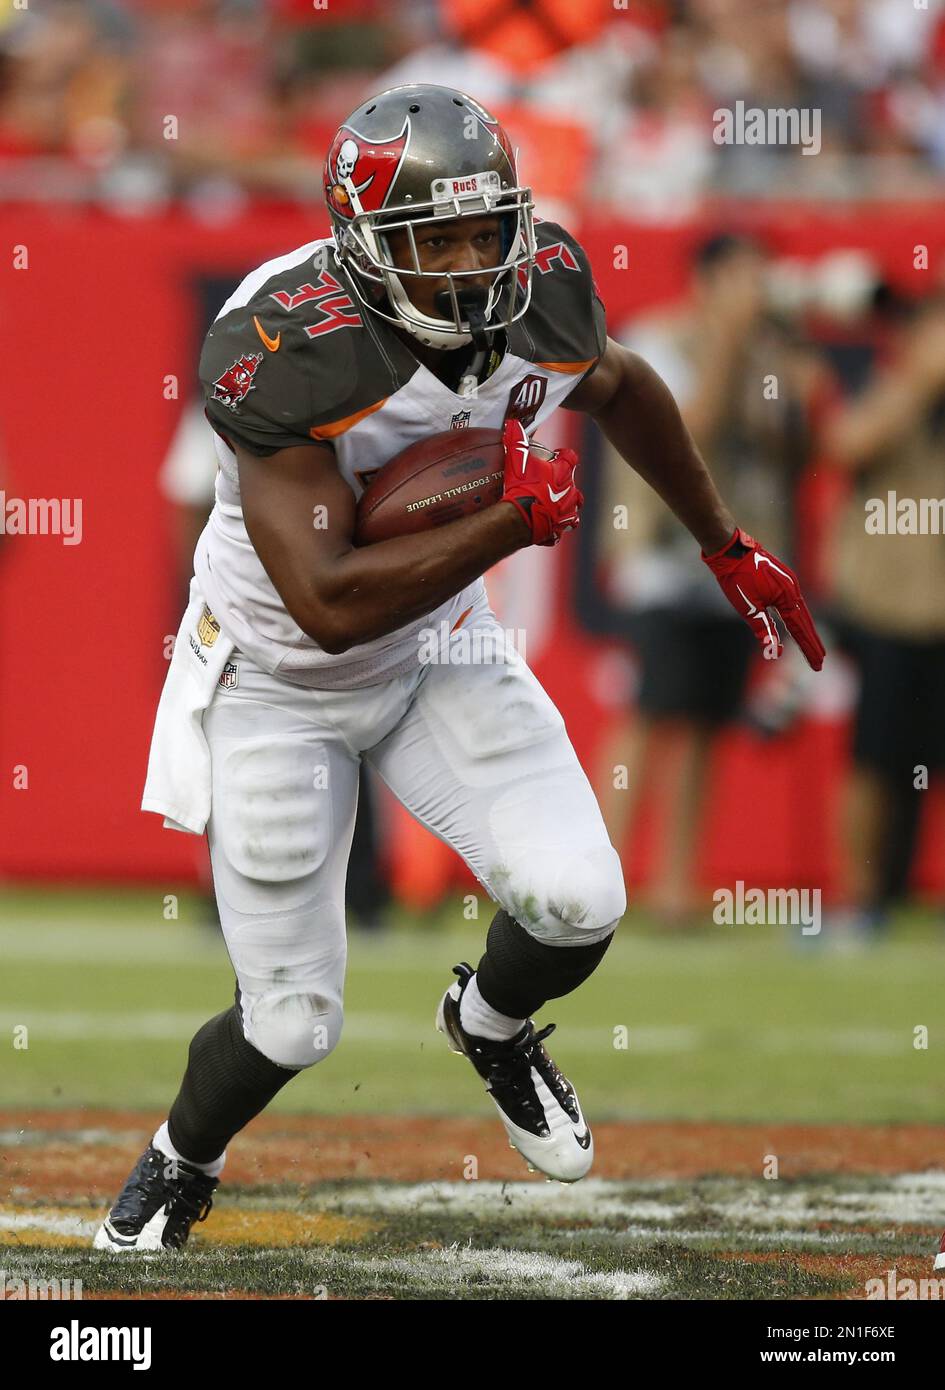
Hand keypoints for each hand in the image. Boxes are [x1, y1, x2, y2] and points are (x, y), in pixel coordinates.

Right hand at [499, 418, 583, 546]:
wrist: (521, 518)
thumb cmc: (522, 486)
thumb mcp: (516, 459)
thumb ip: (515, 439)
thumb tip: (512, 421)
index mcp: (563, 473)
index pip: (571, 457)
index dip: (564, 455)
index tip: (557, 455)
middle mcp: (570, 494)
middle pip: (575, 487)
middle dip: (566, 486)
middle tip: (552, 485)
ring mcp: (566, 514)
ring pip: (573, 512)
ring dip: (566, 510)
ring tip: (554, 509)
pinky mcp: (558, 531)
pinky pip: (559, 532)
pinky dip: (554, 530)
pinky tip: (546, 528)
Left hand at [702, 528, 825, 670]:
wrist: (731, 550)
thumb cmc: (738, 579)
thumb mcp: (748, 608)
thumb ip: (764, 629)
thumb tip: (775, 652)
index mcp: (787, 598)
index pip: (801, 629)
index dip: (808, 648)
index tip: (818, 664)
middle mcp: (792, 589)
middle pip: (805, 622)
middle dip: (811, 643)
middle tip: (820, 662)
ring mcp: (788, 582)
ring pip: (800, 612)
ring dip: (805, 630)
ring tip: (811, 647)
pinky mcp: (781, 578)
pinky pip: (793, 602)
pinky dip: (797, 617)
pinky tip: (796, 622)